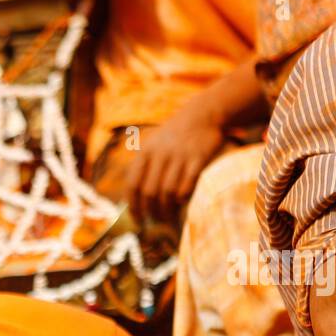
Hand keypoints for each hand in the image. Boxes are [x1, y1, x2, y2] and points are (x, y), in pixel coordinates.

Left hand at [124, 108, 225, 224]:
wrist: (202, 114)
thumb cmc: (174, 136)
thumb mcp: (153, 145)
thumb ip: (143, 167)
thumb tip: (134, 201)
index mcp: (145, 153)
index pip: (133, 185)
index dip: (133, 206)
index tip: (137, 220)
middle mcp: (160, 154)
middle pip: (150, 192)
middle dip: (151, 212)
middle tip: (155, 222)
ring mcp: (179, 156)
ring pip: (168, 192)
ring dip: (167, 209)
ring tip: (168, 217)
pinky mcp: (198, 158)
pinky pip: (187, 185)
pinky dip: (183, 198)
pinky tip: (182, 202)